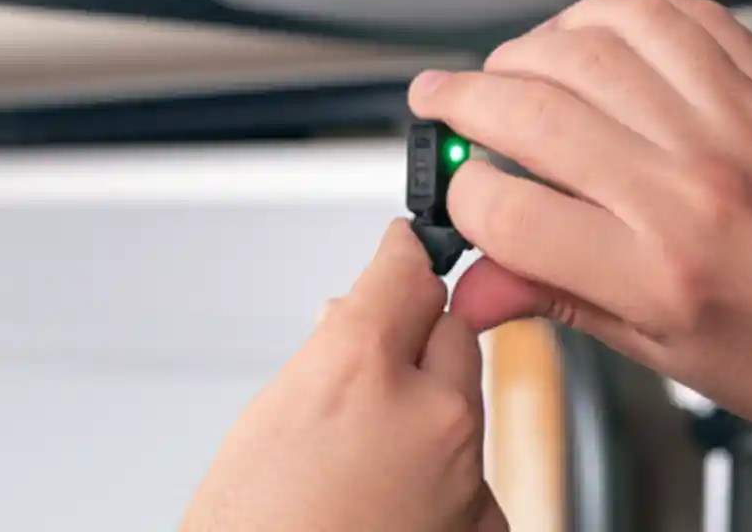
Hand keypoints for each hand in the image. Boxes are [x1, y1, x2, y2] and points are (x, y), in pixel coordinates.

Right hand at [181, 221, 507, 531]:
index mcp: (356, 370)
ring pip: (464, 398)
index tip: (404, 247)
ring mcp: (467, 472)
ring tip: (369, 455)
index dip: (400, 256)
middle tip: (376, 362)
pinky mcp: (490, 524)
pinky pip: (475, 467)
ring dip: (431, 406)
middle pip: (450, 326)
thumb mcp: (261, 425)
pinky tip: (395, 499)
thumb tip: (350, 325)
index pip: (406, 269)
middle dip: (418, 334)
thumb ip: (322, 360)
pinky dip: (446, 472)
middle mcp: (427, 411)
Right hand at [408, 0, 751, 465]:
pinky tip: (592, 36)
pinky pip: (675, 16)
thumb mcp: (651, 350)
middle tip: (441, 101)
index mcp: (653, 270)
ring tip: (510, 69)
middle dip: (461, 99)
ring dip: (527, 48)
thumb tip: (473, 286)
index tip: (461, 194)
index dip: (461, 195)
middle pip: (531, 110)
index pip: (504, 208)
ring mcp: (731, 127)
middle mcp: (688, 187)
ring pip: (591, 45)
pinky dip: (614, 13)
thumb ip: (550, 299)